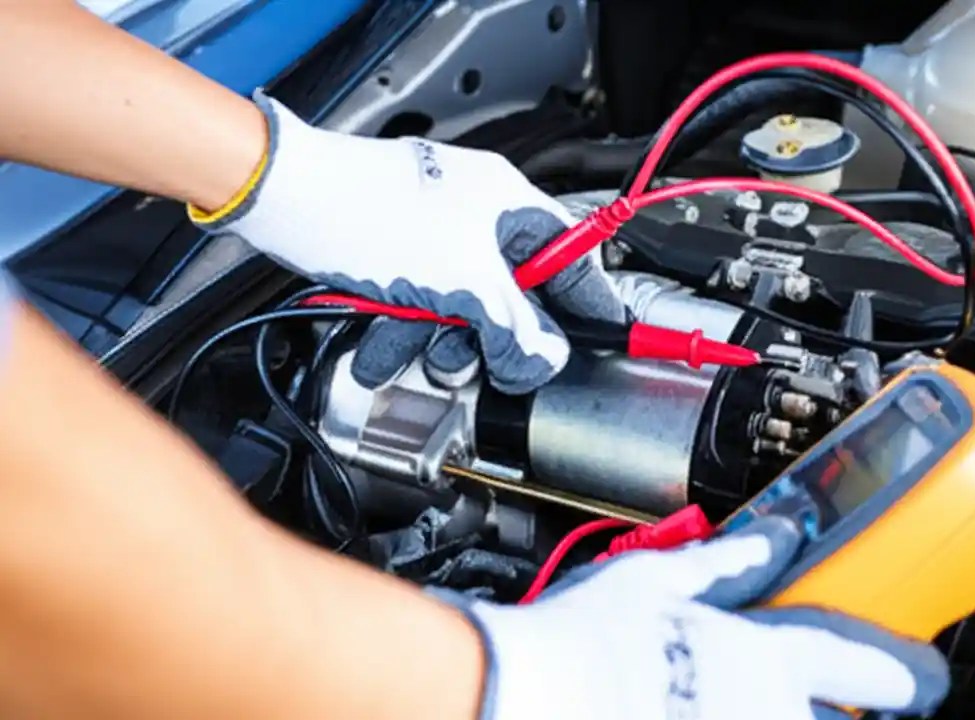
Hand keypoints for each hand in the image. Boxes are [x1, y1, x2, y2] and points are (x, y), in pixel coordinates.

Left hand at [192, 93, 626, 393]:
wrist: (278, 197)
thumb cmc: (364, 211)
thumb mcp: (460, 283)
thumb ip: (513, 329)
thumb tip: (544, 360)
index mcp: (506, 204)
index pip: (571, 255)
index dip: (587, 301)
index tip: (602, 338)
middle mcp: (474, 214)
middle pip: (510, 293)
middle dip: (488, 338)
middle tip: (484, 367)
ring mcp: (432, 232)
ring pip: (457, 305)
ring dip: (435, 342)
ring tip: (408, 358)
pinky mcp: (392, 250)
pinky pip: (416, 301)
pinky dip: (400, 331)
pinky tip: (377, 354)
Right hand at [437, 517, 949, 719]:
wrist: (523, 700)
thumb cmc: (581, 642)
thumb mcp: (655, 580)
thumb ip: (726, 563)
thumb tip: (771, 539)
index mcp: (765, 659)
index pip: (870, 668)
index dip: (909, 675)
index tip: (921, 681)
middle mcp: (767, 717)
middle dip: (831, 714)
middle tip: (805, 696)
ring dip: (785, 717)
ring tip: (722, 699)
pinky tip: (685, 710)